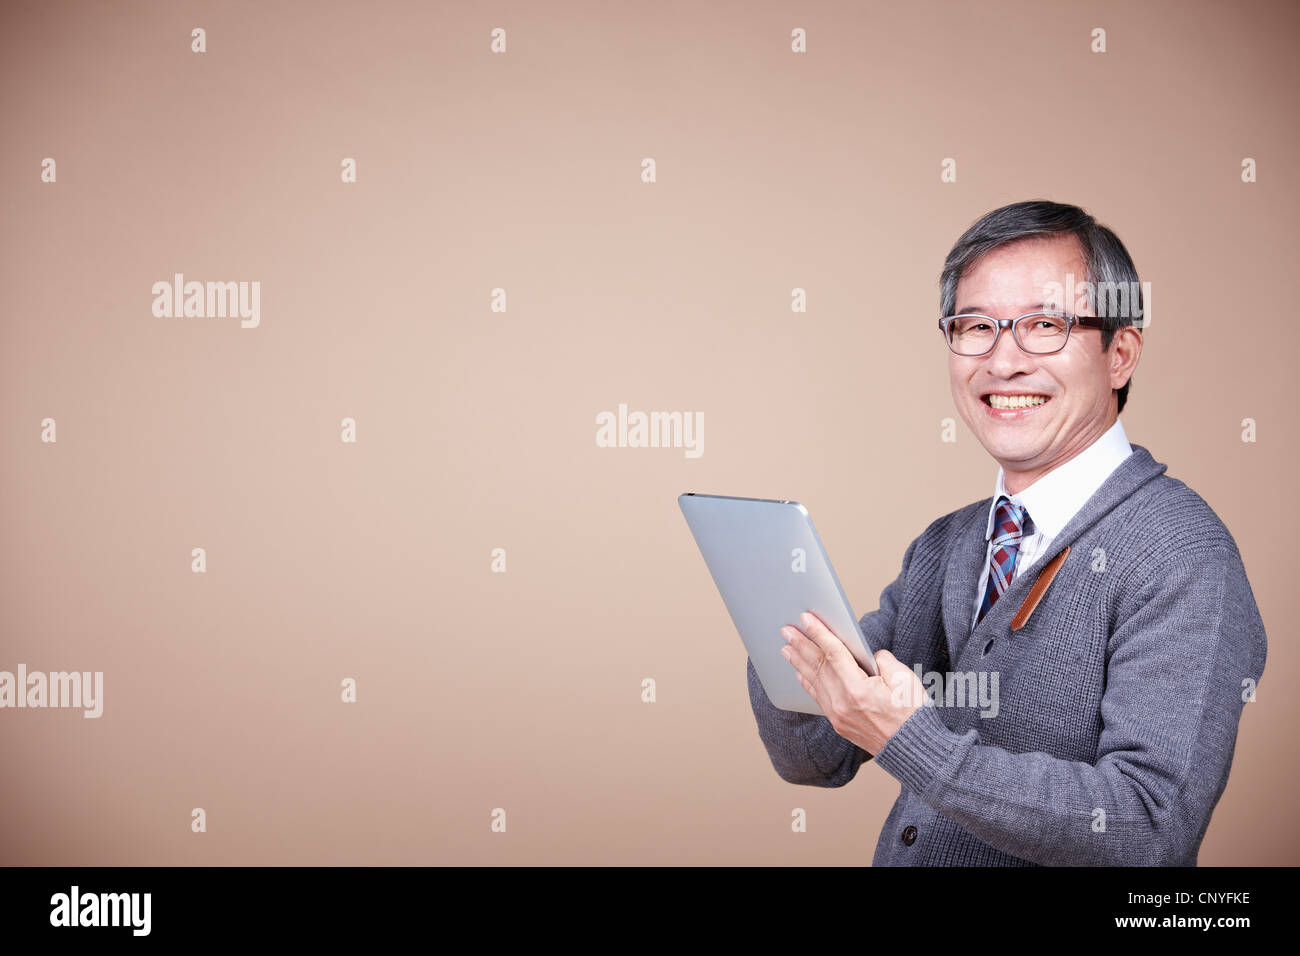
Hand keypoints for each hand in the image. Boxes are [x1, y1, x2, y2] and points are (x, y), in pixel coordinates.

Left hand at [780, 611, 927, 754]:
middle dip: (801, 644)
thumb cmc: (912, 713)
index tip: (805, 618)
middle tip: (786, 629)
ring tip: (786, 647)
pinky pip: (818, 697)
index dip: (819, 633)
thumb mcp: (903, 678)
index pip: (833, 653)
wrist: (912, 749)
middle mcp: (842, 702)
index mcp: (858, 689)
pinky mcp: (838, 723)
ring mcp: (837, 715)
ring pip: (814, 681)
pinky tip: (799, 672)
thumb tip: (865, 654)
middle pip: (818, 666)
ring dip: (798, 662)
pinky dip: (807, 682)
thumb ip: (881, 659)